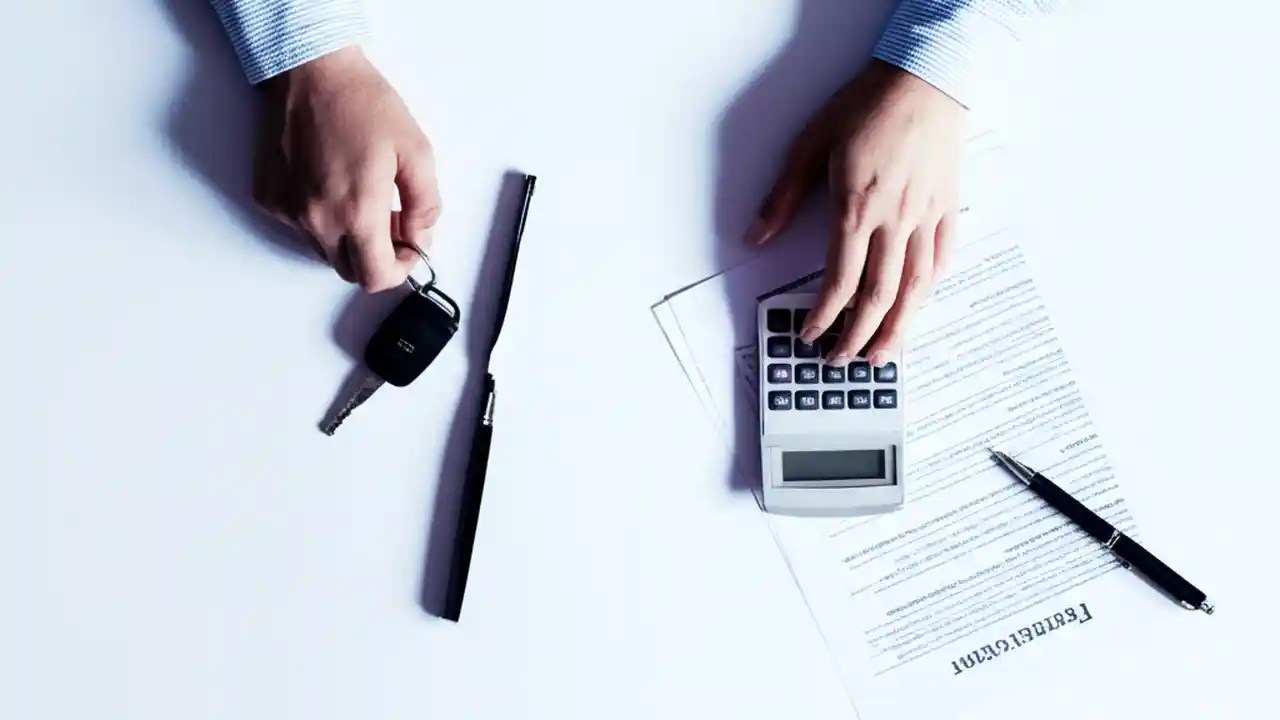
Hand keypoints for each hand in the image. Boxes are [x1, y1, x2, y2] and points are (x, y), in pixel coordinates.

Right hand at [253, 47, 440, 291]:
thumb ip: (426, 206)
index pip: (376, 278)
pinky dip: (320, 218)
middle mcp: (317, 219)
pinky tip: (331, 182)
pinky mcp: (270, 198)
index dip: (399, 271)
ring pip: (325, 250)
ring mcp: (288, 211)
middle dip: (375, 255)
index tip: (409, 249)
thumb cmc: (364, 104)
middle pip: (350, 270)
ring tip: (362, 196)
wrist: (311, 70)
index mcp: (357, 211)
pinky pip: (300, 227)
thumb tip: (420, 240)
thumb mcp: (417, 151)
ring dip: (348, 237)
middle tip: (392, 220)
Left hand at [748, 60, 964, 365]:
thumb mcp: (810, 145)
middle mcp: (896, 220)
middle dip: (859, 336)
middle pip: (879, 296)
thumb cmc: (867, 106)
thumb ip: (783, 197)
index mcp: (858, 208)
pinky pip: (942, 260)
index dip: (825, 316)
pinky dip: (929, 289)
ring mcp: (927, 217)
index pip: (841, 280)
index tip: (811, 335)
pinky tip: (917, 305)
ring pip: (916, 288)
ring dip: (898, 328)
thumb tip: (755, 236)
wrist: (925, 77)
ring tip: (883, 354)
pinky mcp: (949, 208)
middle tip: (842, 360)